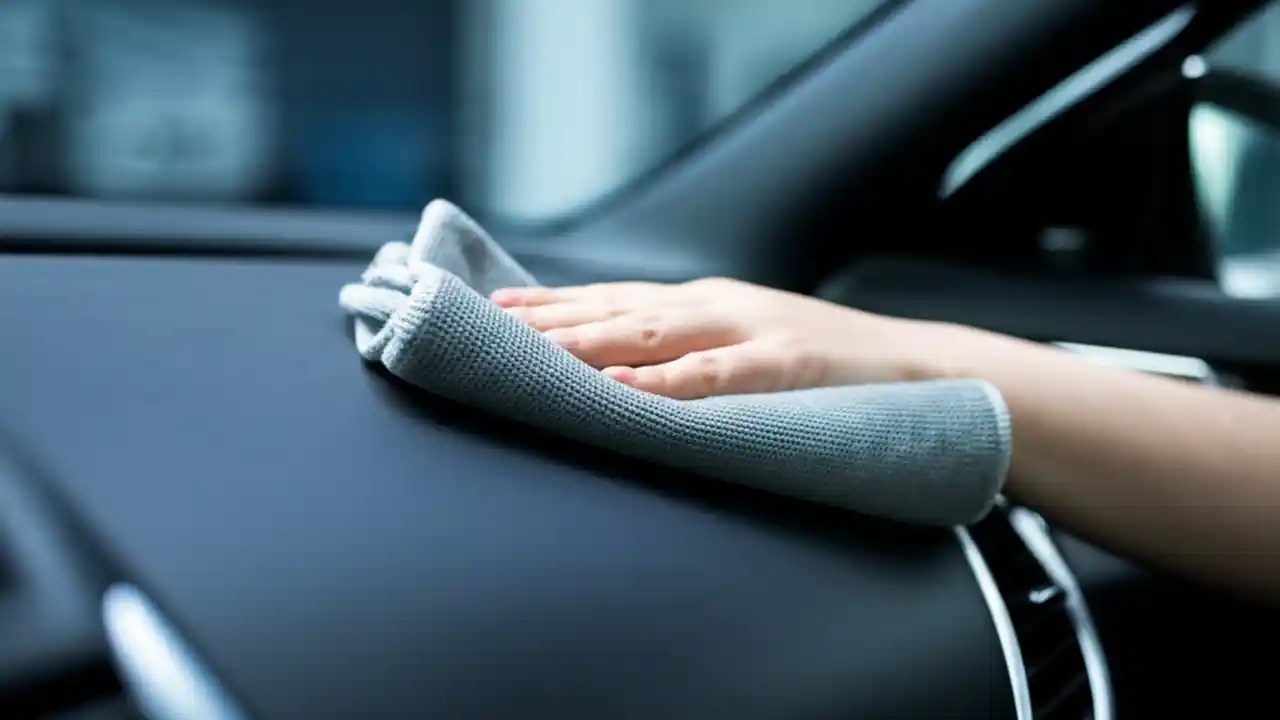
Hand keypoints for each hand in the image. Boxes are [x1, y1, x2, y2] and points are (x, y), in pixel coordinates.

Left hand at [491, 277, 958, 398]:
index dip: (558, 303)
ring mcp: (755, 330)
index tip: (499, 308)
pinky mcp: (789, 364)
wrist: (923, 366)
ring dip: (593, 339)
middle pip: (621, 308)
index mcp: (710, 304)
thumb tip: (631, 374)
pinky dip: (669, 381)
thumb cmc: (830, 368)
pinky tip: (626, 388)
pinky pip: (719, 375)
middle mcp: (722, 306)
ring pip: (658, 332)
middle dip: (554, 316)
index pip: (618, 299)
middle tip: (492, 322)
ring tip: (537, 349)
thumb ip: (697, 353)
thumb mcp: (752, 348)